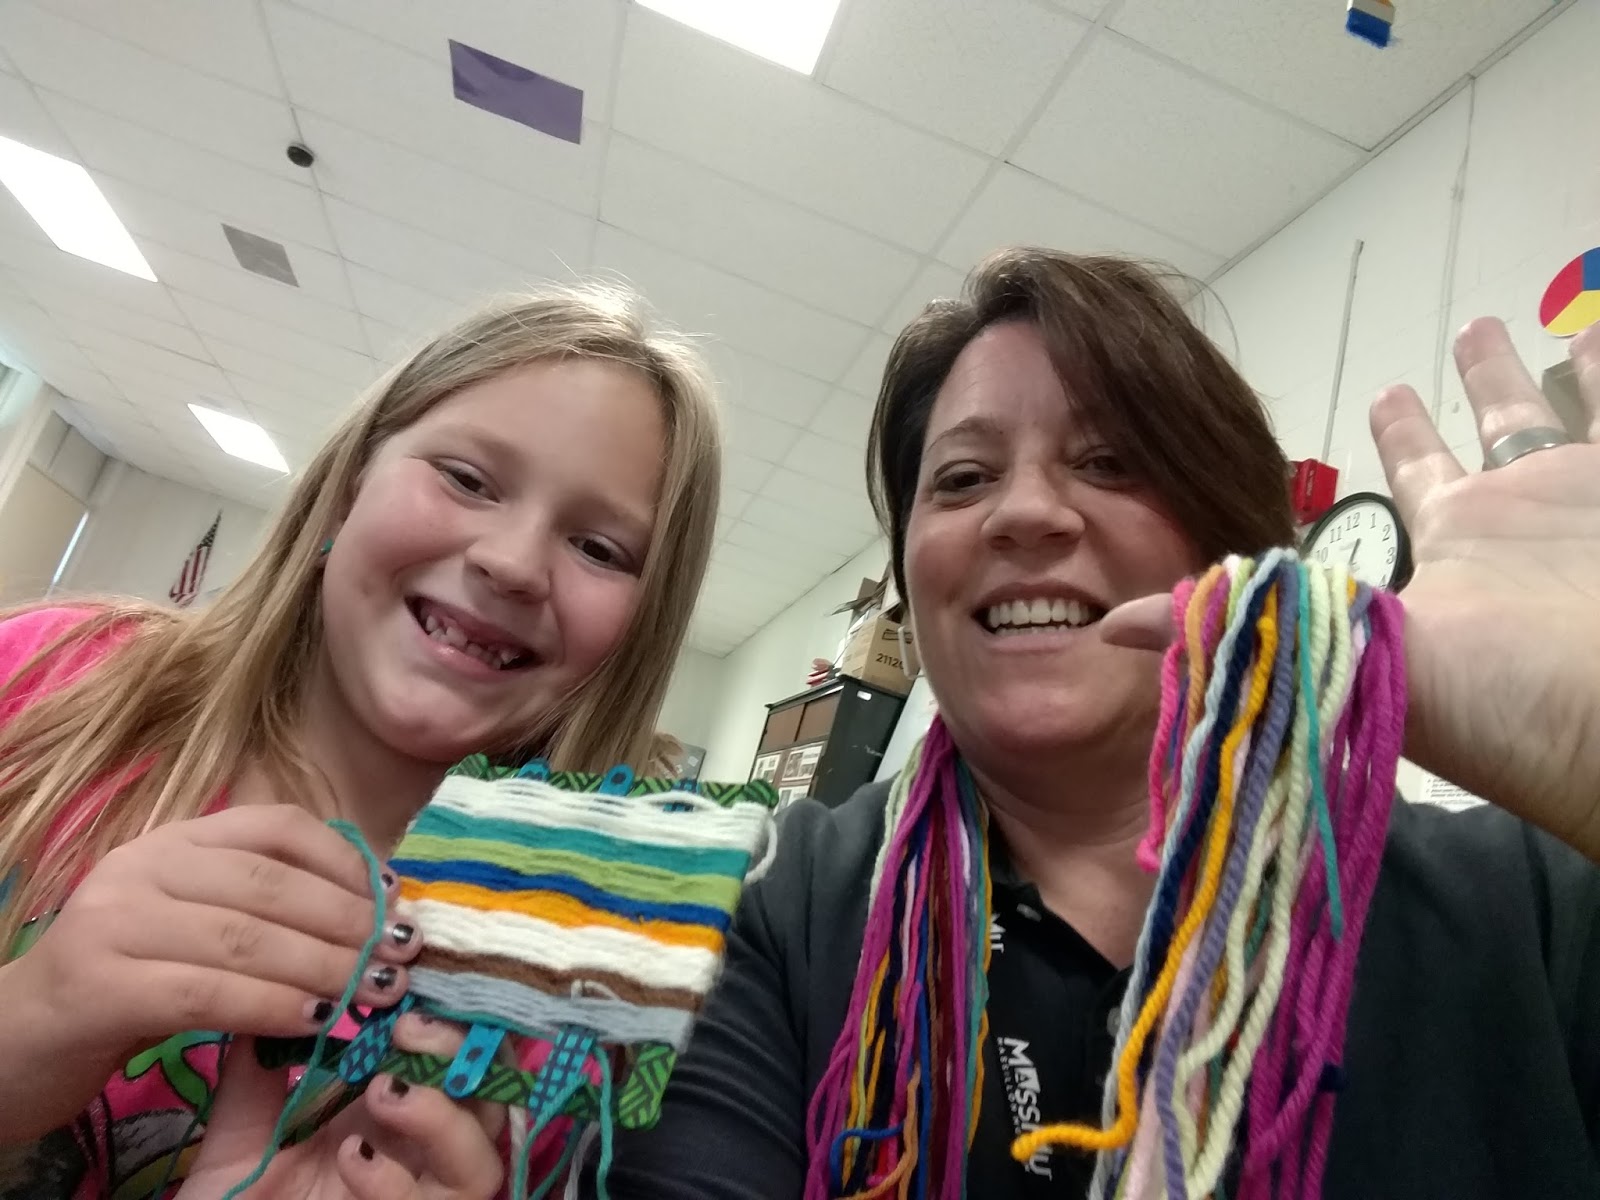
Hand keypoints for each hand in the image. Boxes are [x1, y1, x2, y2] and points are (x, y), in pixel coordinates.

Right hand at [0, 806, 418, 1139]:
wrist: (14, 1042)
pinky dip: (272, 1006)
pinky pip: (208, 992)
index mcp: (174, 841)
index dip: (348, 862)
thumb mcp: (195, 926)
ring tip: (375, 992)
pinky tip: (314, 1023)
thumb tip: (377, 911)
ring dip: (325, 967)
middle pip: (273, 885)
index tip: (396, 902)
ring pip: (247, 938)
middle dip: (351, 922)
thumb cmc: (126, 982)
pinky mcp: (99, 985)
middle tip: (401, 959)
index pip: (279, 827)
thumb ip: (264, 909)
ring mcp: (114, 922)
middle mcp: (142, 866)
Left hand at [179, 1016, 504, 1199]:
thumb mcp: (246, 1121)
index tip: (415, 972)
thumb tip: (280, 988)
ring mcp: (425, 1192)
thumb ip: (262, 1064)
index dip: (452, 1009)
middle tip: (407, 1026)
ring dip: (441, 1112)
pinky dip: (394, 1178)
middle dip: (460, 1048)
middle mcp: (424, 1146)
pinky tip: (349, 1158)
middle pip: (492, 1089)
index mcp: (399, 1103)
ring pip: (483, 1152)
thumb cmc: (244, 1196)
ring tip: (383, 1091)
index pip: (458, 1048)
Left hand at [1104, 319, 1599, 856]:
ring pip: (1539, 422)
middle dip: (1442, 413)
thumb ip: (1242, 622)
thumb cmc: (1493, 696)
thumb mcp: (1352, 648)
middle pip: (1464, 453)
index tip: (1387, 396)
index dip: (1397, 438)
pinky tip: (1597, 332)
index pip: (1405, 485)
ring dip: (1521, 376)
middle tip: (1440, 350)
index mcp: (1439, 552)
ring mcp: (1568, 508)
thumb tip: (1111, 624)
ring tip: (1498, 326)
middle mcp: (1502, 527)